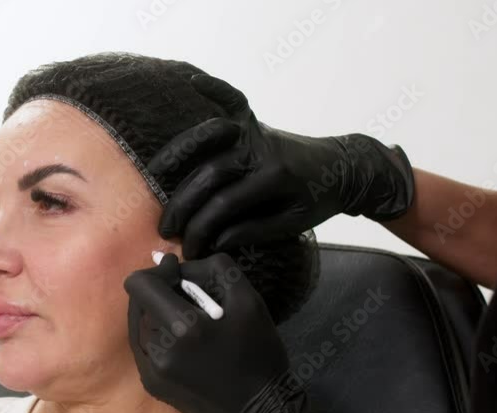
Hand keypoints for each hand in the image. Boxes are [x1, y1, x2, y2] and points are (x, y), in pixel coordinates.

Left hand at [123, 252, 334, 412]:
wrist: (261, 412)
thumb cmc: (259, 354)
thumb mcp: (249, 301)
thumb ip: (213, 269)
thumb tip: (178, 265)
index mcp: (183, 327)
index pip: (140, 284)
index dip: (158, 271)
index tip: (177, 272)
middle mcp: (159, 349)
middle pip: (138, 302)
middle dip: (160, 292)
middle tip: (189, 298)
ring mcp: (151, 370)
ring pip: (138, 323)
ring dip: (158, 314)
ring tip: (189, 321)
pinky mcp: (151, 384)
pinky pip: (142, 346)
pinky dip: (157, 335)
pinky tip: (182, 341)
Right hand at [147, 73, 414, 258]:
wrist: (342, 167)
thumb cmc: (316, 200)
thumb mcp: (291, 224)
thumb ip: (252, 230)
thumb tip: (212, 241)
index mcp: (275, 178)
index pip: (225, 205)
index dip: (202, 231)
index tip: (188, 250)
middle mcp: (262, 150)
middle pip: (210, 174)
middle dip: (183, 205)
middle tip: (166, 229)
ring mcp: (257, 131)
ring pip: (210, 134)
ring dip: (179, 151)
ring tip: (154, 173)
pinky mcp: (255, 122)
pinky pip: (232, 99)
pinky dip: (212, 86)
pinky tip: (190, 79)